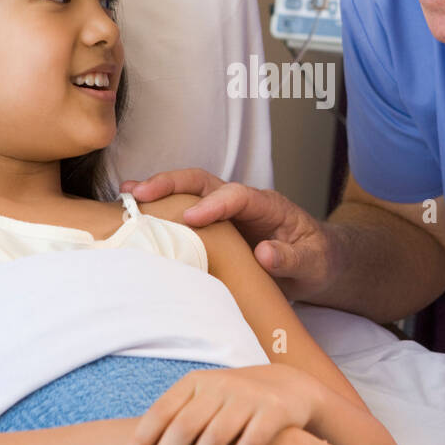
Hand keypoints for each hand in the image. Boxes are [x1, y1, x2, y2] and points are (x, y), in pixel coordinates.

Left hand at [118, 364, 322, 444]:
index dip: (141, 440)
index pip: (161, 411)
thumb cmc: (234, 401)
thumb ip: (178, 417)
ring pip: (214, 438)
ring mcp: (248, 397)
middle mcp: (220, 386)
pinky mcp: (274, 412)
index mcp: (196, 382)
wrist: (289, 387)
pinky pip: (250, 443)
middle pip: (184, 427)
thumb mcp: (205, 398)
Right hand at [121, 168, 334, 302]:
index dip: (214, 204)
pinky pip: (184, 212)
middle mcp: (242, 202)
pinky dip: (160, 211)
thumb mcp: (314, 263)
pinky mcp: (214, 227)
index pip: (237, 195)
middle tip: (140, 193)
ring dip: (159, 192)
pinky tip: (135, 216)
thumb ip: (292, 258)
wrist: (318, 262)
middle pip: (204, 181)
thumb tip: (265, 253)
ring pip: (188, 193)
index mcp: (268, 205)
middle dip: (172, 184)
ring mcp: (225, 212)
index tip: (191, 218)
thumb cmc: (317, 259)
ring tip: (126, 196)